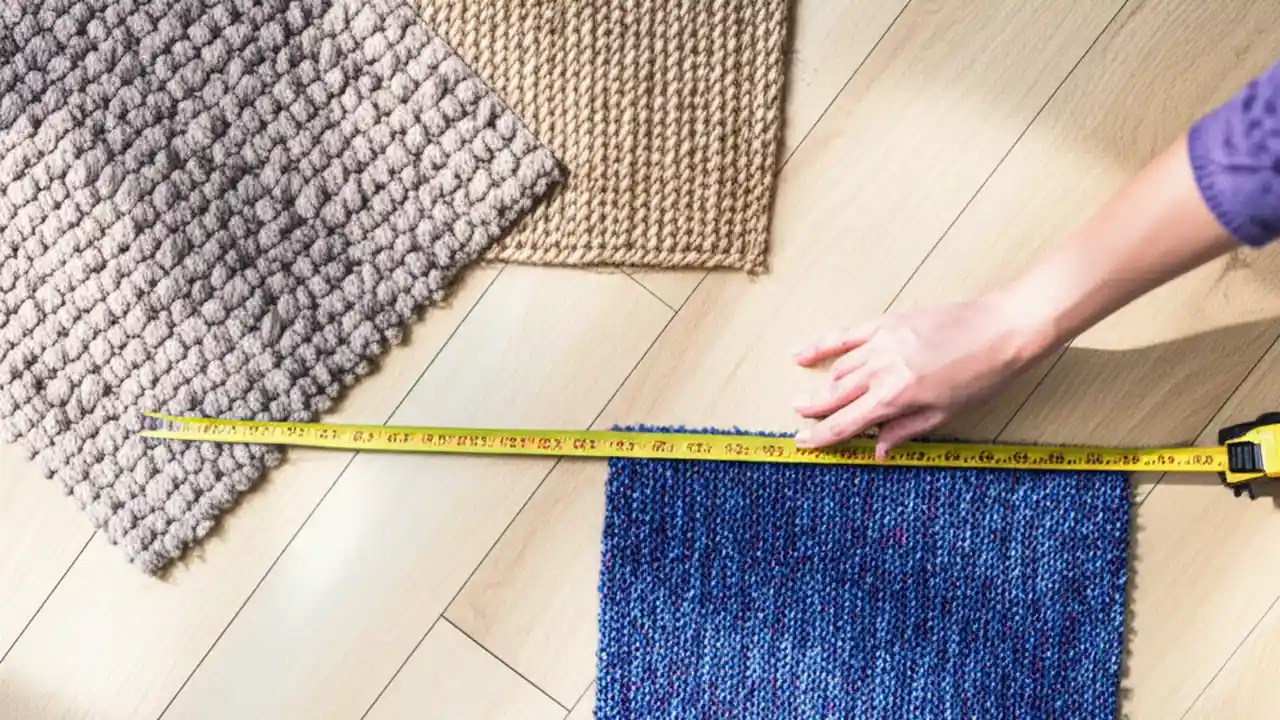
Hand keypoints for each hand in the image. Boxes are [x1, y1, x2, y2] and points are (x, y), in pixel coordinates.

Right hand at [790, 293, 1048, 454]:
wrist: (1003, 329)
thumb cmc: (983, 375)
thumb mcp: (946, 414)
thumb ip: (906, 429)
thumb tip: (879, 450)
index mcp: (896, 398)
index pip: (847, 423)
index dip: (822, 435)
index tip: (802, 443)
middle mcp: (882, 371)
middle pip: (835, 395)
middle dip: (813, 410)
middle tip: (797, 421)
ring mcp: (881, 344)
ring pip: (840, 370)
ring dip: (822, 386)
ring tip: (807, 398)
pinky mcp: (887, 323)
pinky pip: (845, 335)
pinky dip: (821, 345)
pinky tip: (800, 354)